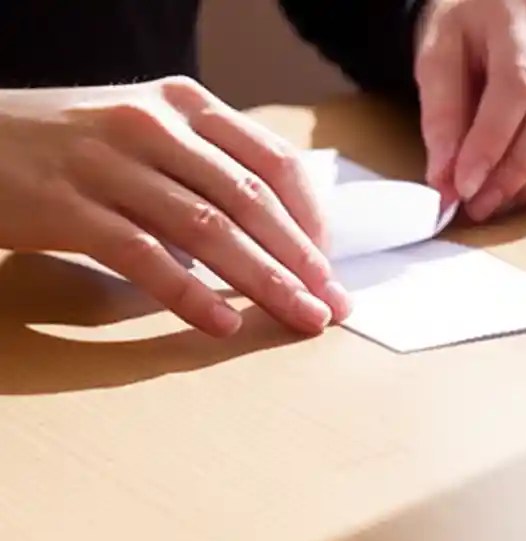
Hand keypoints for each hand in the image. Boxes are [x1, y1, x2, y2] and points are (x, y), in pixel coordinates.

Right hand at [0, 77, 350, 336]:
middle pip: (251, 200)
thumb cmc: (66, 148)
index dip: (312, 220)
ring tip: (300, 318)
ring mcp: (110, 164)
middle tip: (333, 305)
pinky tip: (223, 324)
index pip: (273, 162)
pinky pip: (145, 256)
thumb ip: (205, 170)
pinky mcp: (68, 206)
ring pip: (210, 229)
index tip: (330, 267)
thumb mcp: (144, 135)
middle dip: (302, 260)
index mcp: (184, 105)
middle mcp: (153, 126)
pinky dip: (191, 295)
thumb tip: (273, 237)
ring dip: (266, 281)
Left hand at [415, 0, 525, 221]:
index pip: (516, 85)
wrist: (508, 7)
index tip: (466, 186)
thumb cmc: (471, 33)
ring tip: (506, 199)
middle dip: (518, 169)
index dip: (491, 142)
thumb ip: (441, 116)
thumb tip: (447, 181)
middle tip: (484, 204)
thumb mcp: (439, 57)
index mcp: (525, 12)